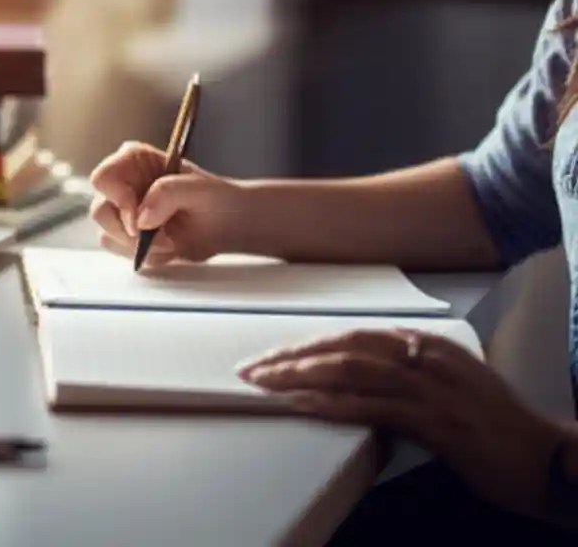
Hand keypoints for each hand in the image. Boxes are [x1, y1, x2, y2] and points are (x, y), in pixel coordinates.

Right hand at [88, 141, 249, 267]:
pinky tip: (166, 248)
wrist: (228, 226)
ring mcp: (121, 211)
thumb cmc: (217, 199)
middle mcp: (122, 183)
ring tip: (171, 242)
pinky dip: (144, 255)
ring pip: (107, 234)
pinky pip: (119, 250)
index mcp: (134, 160)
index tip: (140, 222)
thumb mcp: (198, 189)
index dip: (118, 201)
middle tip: (163, 237)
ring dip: (140, 246)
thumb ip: (167, 193)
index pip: (104, 178)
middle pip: (100, 211)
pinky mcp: (126, 234)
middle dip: (131, 232)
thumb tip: (141, 217)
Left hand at [237, 329, 568, 516]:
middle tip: (252, 368)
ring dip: (299, 376)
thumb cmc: (494, 427)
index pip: (353, 335)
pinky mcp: (434, 420)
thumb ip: (406, 374)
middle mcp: (426, 356)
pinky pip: (371, 406)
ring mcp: (430, 387)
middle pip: (343, 346)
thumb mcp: (447, 386)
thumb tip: (355, 377)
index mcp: (428, 344)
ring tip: (263, 384)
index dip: (307, 344)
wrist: (542, 458)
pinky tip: (301, 405)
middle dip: (292, 355)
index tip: (272, 355)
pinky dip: (330, 404)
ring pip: (350, 370)